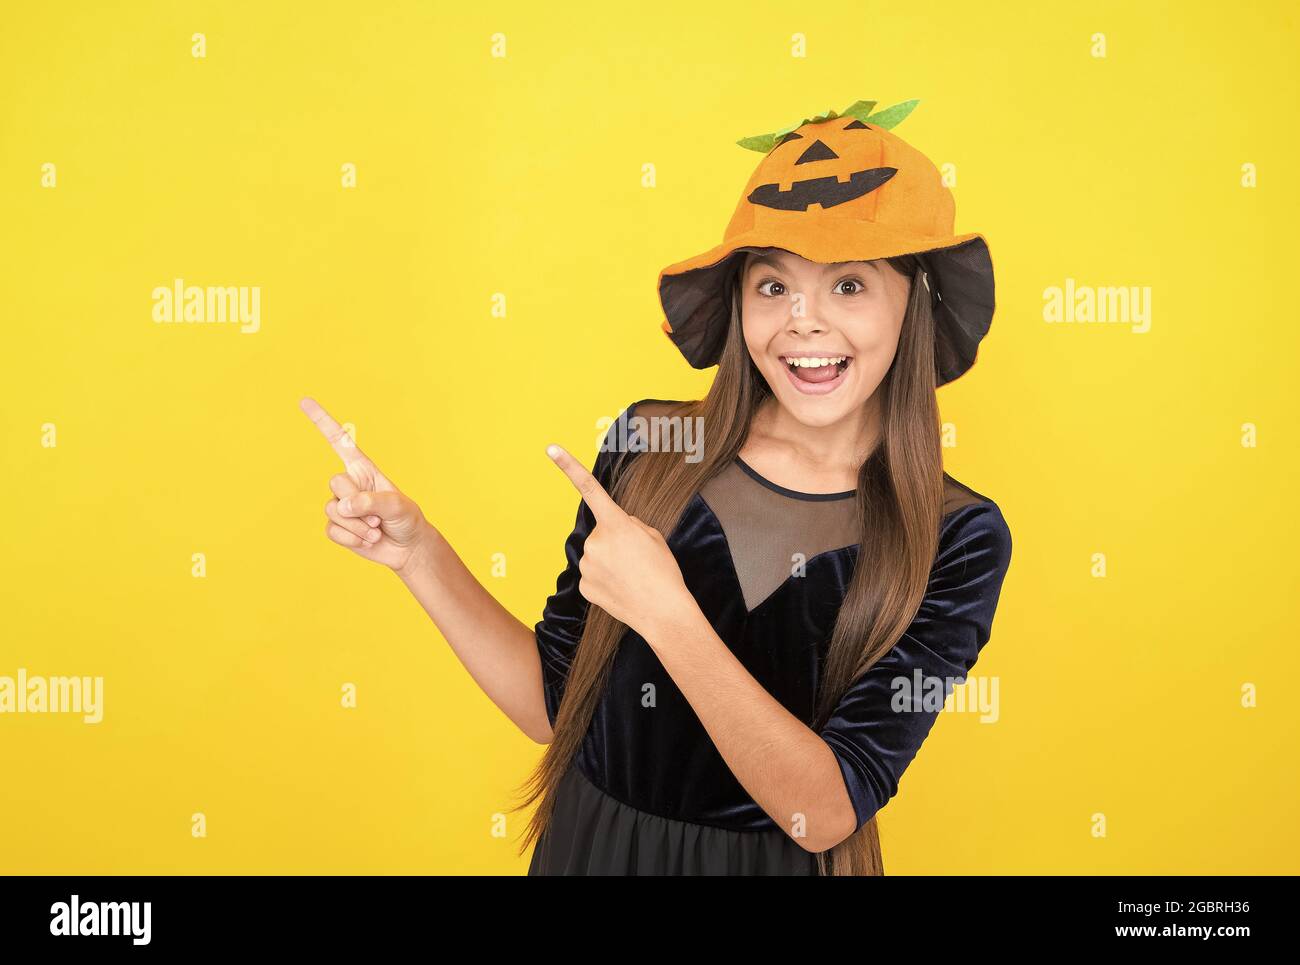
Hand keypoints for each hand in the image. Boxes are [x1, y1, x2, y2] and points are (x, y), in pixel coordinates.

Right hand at [299, 397, 434, 573]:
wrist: (407, 548)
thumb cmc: (406, 519)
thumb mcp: (397, 505)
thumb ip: (371, 501)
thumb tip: (344, 506)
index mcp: (363, 469)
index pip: (339, 441)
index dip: (322, 421)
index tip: (304, 401)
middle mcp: (349, 484)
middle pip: (335, 483)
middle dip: (359, 502)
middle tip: (379, 516)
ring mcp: (341, 506)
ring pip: (333, 510)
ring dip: (358, 525)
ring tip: (376, 529)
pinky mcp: (337, 527)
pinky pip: (333, 530)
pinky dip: (353, 539)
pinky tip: (368, 540)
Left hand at [546, 442, 691, 639]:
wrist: (663, 612)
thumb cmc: (664, 573)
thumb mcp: (653, 537)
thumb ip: (629, 525)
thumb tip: (615, 527)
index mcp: (615, 524)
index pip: (588, 488)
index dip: (568, 466)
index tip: (551, 448)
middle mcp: (595, 541)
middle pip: (602, 533)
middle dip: (616, 541)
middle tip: (638, 560)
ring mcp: (587, 565)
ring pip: (597, 555)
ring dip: (611, 561)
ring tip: (632, 576)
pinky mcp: (584, 586)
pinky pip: (593, 575)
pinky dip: (606, 580)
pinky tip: (622, 589)